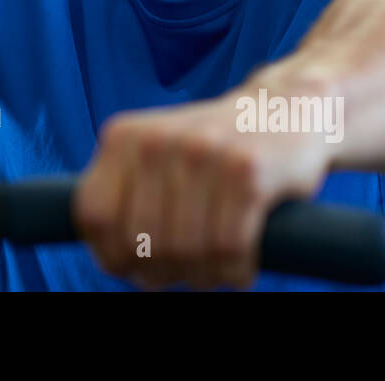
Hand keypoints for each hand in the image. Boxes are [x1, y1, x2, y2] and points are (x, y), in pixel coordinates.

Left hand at [72, 86, 331, 289]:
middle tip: (186, 272)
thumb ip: (126, 194)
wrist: (290, 108)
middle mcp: (157, 140)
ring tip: (216, 270)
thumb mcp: (158, 154)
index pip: (94, 216)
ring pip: (184, 251)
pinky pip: (228, 248)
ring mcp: (203, 152)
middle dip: (163, 273)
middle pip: (141, 242)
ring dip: (203, 276)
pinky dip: (235, 272)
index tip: (136, 267)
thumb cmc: (216, 150)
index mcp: (124, 137)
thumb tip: (110, 257)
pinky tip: (241, 265)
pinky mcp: (248, 170)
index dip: (112, 255)